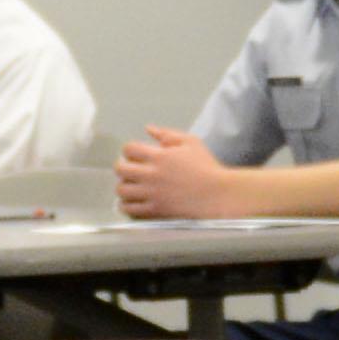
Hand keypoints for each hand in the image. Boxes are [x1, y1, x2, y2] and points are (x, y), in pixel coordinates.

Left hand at [112, 127, 228, 223]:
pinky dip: (127, 205)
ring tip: (132, 187)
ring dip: (124, 187)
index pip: (128, 149)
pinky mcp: (155, 210)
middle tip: (131, 171)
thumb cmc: (207, 167)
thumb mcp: (191, 142)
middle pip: (120, 169)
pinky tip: (134, 202)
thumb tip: (148, 128)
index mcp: (159, 156)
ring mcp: (152, 194)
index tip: (135, 155)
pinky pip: (129, 209)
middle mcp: (151, 174)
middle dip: (123, 168)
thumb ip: (168, 134)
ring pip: (121, 190)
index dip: (129, 150)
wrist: (218, 194)